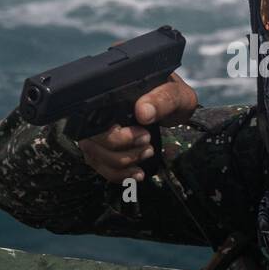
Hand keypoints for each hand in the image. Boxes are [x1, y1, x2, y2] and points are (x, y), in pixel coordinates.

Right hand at [77, 73, 197, 182]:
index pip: (93, 120)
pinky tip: (136, 172)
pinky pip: (101, 169)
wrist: (176, 110)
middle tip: (147, 141)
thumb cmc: (172, 97)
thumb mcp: (175, 94)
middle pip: (92, 143)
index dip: (116, 136)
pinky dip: (119, 175)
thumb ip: (162, 99)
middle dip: (123, 151)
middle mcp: (96, 115)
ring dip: (123, 163)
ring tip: (147, 152)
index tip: (143, 134)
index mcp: (109, 96)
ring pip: (96, 158)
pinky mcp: (103, 151)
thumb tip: (143, 112)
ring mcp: (97, 134)